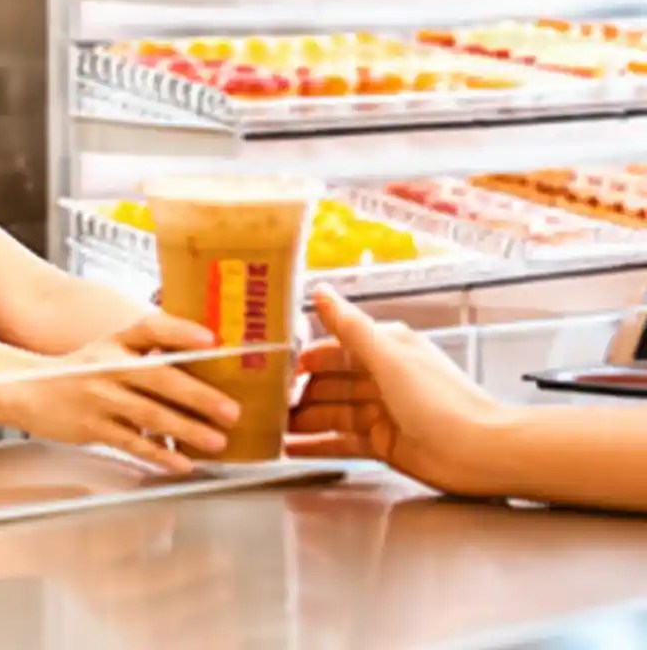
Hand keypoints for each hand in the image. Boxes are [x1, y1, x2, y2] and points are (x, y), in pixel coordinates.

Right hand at [0, 313, 238, 473]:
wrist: (27, 390)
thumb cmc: (80, 372)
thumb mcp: (108, 350)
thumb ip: (146, 355)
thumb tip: (200, 368)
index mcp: (116, 341)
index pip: (151, 329)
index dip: (180, 332)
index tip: (210, 339)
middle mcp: (108, 366)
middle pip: (158, 378)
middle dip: (198, 396)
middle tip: (230, 410)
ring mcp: (99, 398)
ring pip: (149, 415)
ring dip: (187, 430)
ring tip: (217, 441)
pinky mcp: (92, 427)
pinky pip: (131, 442)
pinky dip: (159, 454)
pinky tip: (182, 462)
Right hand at [288, 285, 508, 497]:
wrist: (480, 453)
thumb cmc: (442, 401)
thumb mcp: (389, 357)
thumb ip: (349, 326)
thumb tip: (321, 292)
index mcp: (387, 349)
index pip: (335, 349)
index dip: (305, 358)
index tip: (276, 367)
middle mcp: (383, 379)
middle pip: (330, 384)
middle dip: (299, 393)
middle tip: (266, 402)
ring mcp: (382, 413)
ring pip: (331, 413)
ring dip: (302, 420)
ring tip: (271, 427)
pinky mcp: (382, 444)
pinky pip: (340, 441)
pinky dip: (316, 445)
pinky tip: (291, 448)